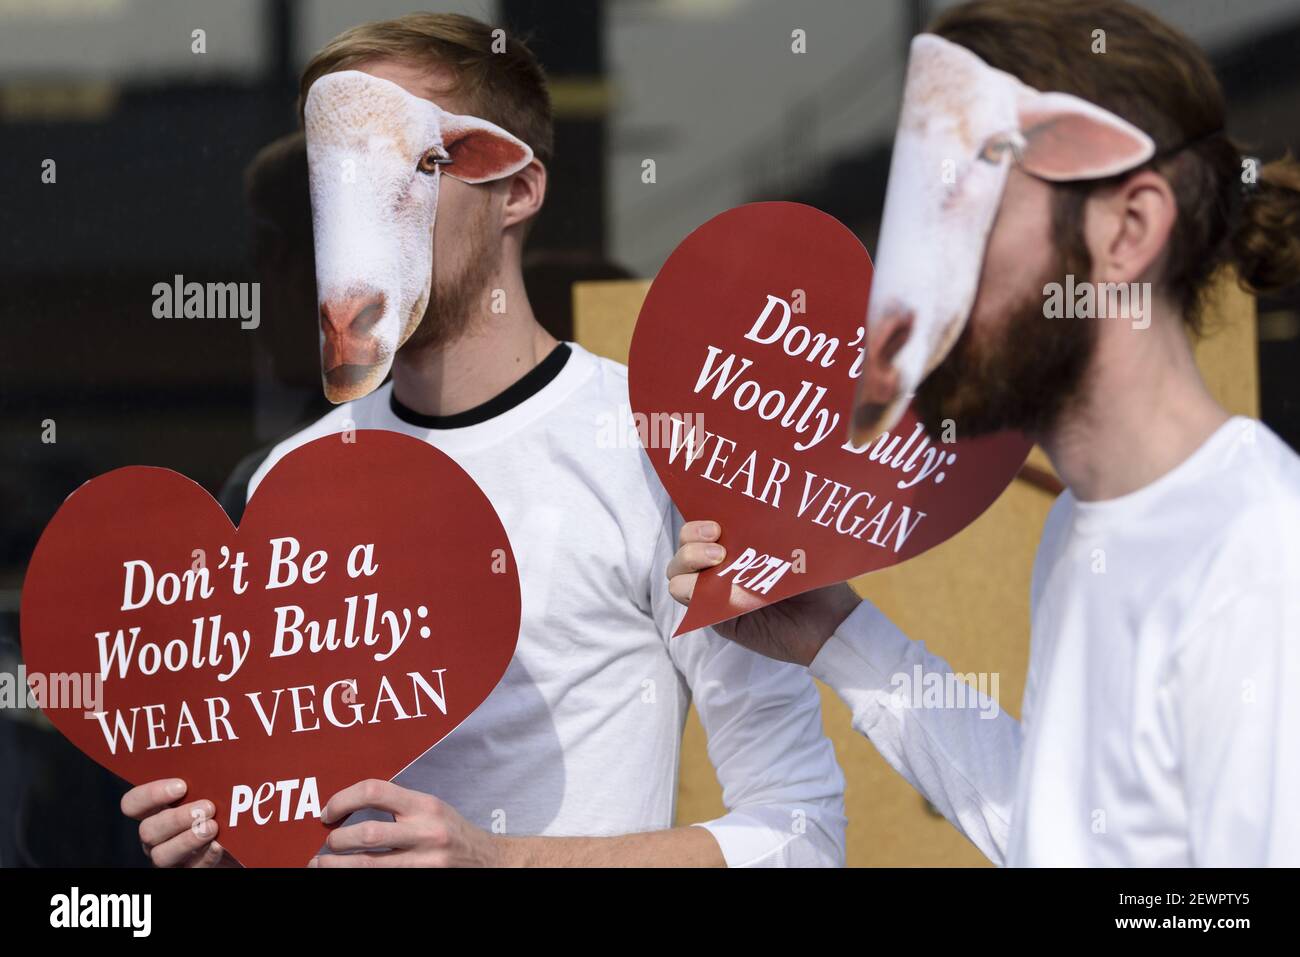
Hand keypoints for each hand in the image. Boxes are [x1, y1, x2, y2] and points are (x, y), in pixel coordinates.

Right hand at [122, 778, 238, 867]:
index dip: (150, 794)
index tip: (181, 786)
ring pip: (161, 855)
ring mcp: (171, 857)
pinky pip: (191, 869)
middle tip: (207, 807)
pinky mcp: (189, 871)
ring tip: (212, 827)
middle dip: (176, 818)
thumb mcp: (212, 789)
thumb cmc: (224, 806)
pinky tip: (220, 845)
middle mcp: (156, 836)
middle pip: (147, 831)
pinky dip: (205, 857)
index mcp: (155, 811)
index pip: (133, 804)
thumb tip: (220, 753)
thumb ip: (205, 777)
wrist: (243, 839)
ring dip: (188, 840)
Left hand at [310, 779, 502, 867]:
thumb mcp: (431, 808)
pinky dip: (360, 877)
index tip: (328, 813)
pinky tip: (348, 874)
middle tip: (326, 843)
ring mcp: (425, 861)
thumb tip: (351, 805)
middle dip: (337, 840)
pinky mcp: (424, 879)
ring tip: (321, 863)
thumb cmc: (452, 831)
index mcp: (424, 805)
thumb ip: (399, 804)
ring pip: (369, 865)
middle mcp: (425, 832)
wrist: (489, 860)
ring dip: (337, 865)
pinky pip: (384, 879)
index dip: (343, 800)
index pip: (374, 791)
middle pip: (367, 834)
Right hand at [667, 520, 860, 666]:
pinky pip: (687, 600)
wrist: (828, 622)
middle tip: (718, 538)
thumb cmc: (815, 579)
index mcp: (738, 542)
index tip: (718, 518)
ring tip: (718, 561)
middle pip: (684, 543)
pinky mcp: (713, 616)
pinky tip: (714, 587)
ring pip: (677, 573)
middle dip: (691, 534)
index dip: (699, 516)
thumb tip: (759, 500)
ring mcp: (714, 590)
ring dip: (688, 561)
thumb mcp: (794, 545)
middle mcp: (721, 564)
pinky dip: (691, 590)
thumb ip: (773, 528)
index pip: (703, 522)